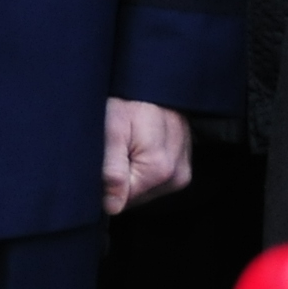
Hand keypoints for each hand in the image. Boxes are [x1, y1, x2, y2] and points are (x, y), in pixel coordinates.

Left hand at [103, 98, 191, 214]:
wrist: (153, 81)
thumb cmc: (129, 101)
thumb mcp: (112, 130)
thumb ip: (111, 170)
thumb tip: (112, 207)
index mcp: (160, 170)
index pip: (121, 202)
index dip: (105, 183)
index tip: (104, 157)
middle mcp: (177, 176)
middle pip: (135, 197)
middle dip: (119, 178)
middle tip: (116, 147)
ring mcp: (183, 173)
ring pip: (144, 190)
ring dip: (131, 173)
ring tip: (127, 143)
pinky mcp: (183, 168)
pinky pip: (156, 181)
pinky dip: (143, 169)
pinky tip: (138, 147)